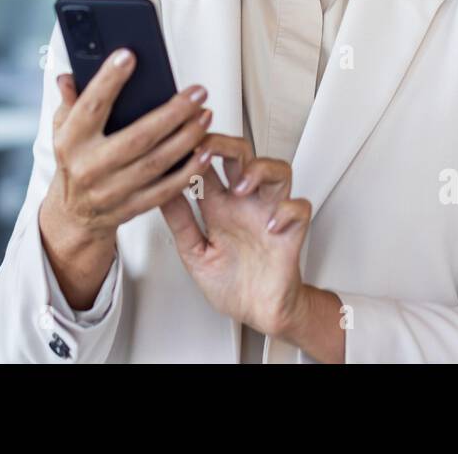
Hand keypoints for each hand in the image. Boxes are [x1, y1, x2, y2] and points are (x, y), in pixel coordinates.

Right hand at [39, 48, 222, 309]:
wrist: (74, 213)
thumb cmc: (75, 159)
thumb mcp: (64, 128)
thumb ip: (70, 101)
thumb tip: (68, 77)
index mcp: (71, 141)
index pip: (90, 107)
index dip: (108, 81)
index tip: (129, 56)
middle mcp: (90, 167)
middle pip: (137, 137)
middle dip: (172, 113)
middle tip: (197, 93)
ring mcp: (111, 191)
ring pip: (156, 163)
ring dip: (186, 138)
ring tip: (205, 115)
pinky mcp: (131, 208)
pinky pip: (165, 189)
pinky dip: (188, 170)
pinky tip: (204, 150)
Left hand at [159, 135, 313, 339]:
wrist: (258, 313)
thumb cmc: (229, 283)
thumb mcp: (194, 252)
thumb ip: (180, 222)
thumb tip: (158, 191)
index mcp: (219, 207)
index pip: (209, 164)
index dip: (196, 150)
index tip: (179, 148)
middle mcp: (245, 204)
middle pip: (242, 154)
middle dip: (225, 144)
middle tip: (206, 150)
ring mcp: (269, 214)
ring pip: (278, 170)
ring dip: (259, 170)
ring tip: (240, 187)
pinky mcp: (291, 233)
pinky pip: (299, 208)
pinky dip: (287, 211)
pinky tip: (270, 225)